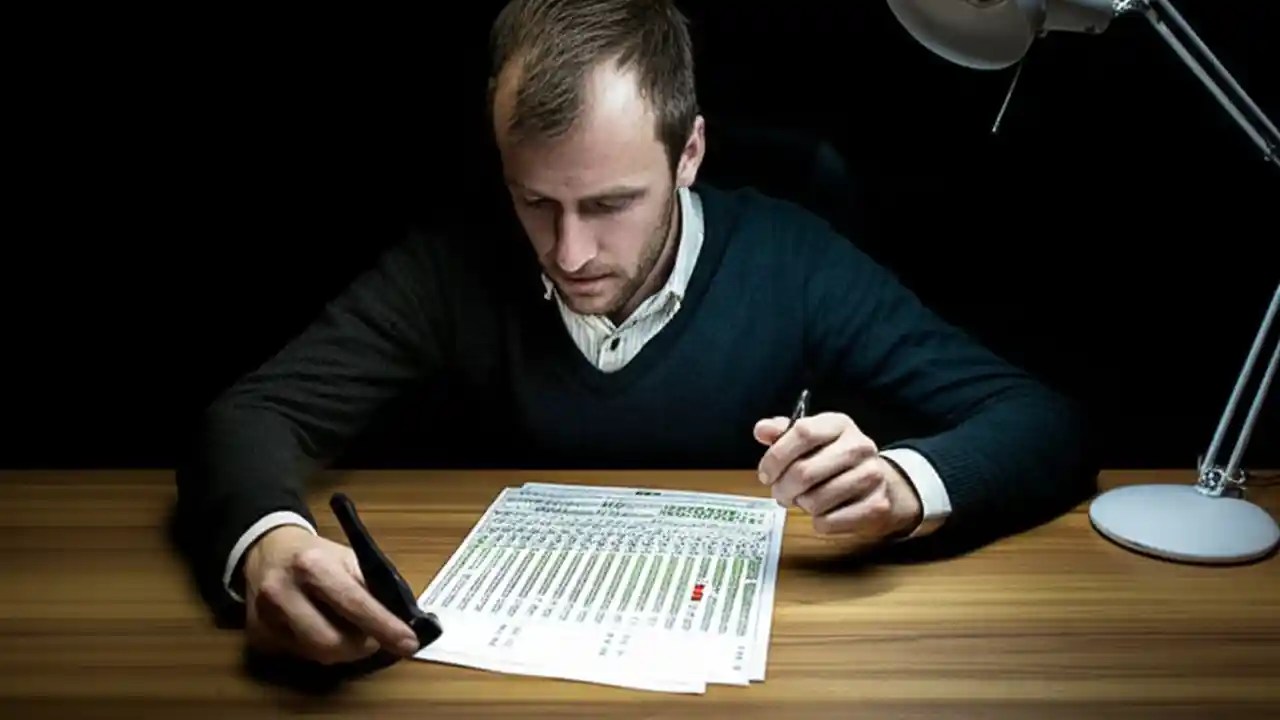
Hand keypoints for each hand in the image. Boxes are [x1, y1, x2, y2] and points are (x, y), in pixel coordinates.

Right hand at [243, 525, 420, 664]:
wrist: (268, 550)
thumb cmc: (316, 555)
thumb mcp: (348, 557)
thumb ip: (372, 586)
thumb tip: (401, 618)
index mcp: (312, 565)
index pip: (355, 604)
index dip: (385, 627)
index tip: (409, 643)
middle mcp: (283, 592)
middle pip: (331, 642)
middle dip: (361, 647)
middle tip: (375, 639)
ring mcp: (265, 617)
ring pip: (316, 655)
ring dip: (342, 650)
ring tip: (349, 631)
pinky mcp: (257, 636)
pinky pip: (300, 655)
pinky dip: (319, 648)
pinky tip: (322, 629)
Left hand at [754, 412, 921, 541]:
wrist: (877, 483)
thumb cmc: (832, 459)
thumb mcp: (810, 440)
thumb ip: (782, 433)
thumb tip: (761, 430)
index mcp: (839, 424)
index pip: (803, 432)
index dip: (776, 457)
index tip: (765, 474)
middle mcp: (860, 446)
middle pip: (804, 471)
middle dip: (782, 488)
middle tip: (780, 494)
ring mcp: (872, 475)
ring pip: (815, 500)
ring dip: (801, 505)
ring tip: (805, 500)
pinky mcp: (877, 505)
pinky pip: (830, 522)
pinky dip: (819, 522)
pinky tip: (824, 512)